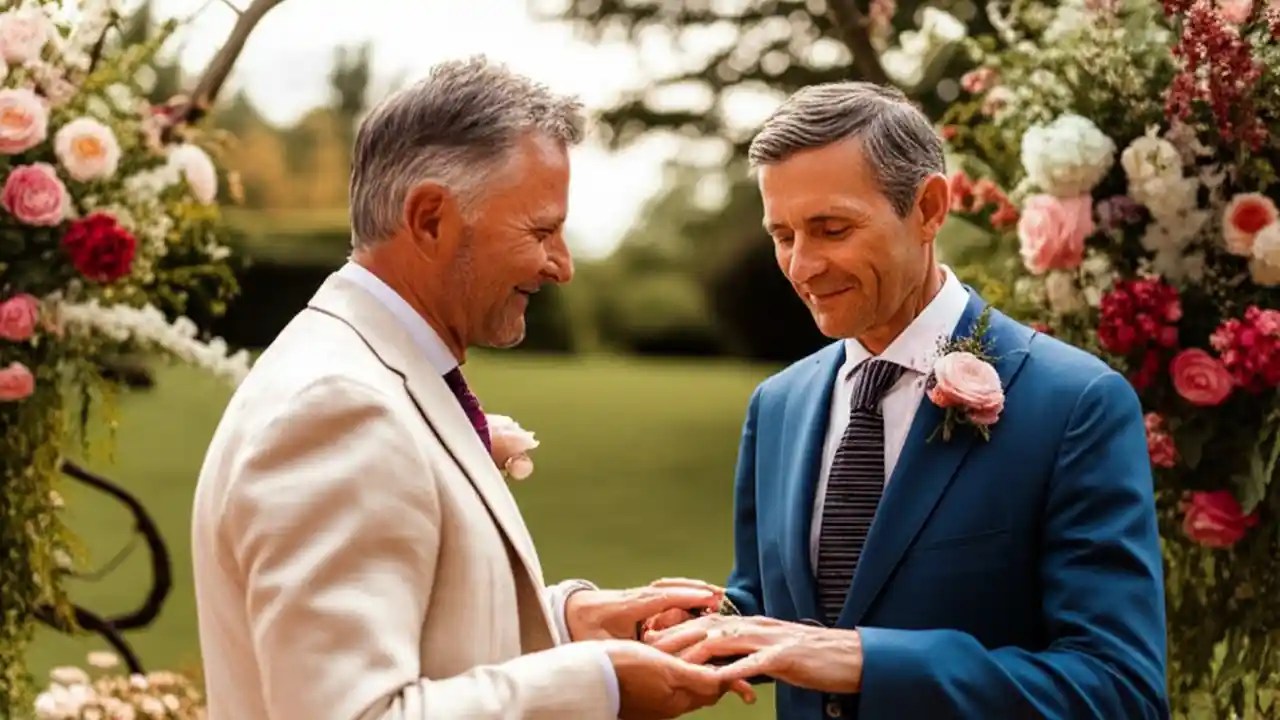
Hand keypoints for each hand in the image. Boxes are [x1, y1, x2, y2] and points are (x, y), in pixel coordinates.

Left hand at [566, 578, 723, 640]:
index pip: (662, 598)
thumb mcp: (604, 645)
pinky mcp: (638, 598)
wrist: (566, 612)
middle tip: (719, 596)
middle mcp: (636, 596)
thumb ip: (628, 649)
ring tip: (714, 594)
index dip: (685, 598)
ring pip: (668, 587)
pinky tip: (696, 597)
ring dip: (691, 588)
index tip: (707, 598)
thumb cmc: (584, 630)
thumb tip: (652, 658)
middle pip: (669, 588)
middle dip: (695, 590)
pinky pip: (664, 591)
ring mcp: (637, 595)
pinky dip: (682, 591)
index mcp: (628, 605)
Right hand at [604, 639, 755, 718]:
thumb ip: (696, 676)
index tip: (742, 665)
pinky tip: (673, 657)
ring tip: (702, 650)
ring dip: (696, 670)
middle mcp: (669, 707)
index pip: (714, 689)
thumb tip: (725, 682)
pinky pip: (668, 686)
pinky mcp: (642, 699)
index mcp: (678, 700)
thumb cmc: (625, 666)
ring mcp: (655, 705)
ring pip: (685, 687)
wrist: (586, 676)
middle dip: (715, 674)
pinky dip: (677, 672)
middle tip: (725, 655)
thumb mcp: (665, 668)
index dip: (730, 675)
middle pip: (702, 691)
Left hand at [645, 614, 864, 693]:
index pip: (707, 622)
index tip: (653, 637)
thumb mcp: (769, 656)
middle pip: (708, 626)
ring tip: (674, 662)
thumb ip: (744, 656)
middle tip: (650, 646)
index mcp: (750, 625)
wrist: (849, 657)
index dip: (679, 627)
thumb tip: (720, 666)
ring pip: (727, 639)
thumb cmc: (809, 660)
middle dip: (677, 635)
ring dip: (698, 651)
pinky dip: (735, 669)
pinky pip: (756, 662)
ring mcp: (770, 639)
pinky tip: (718, 679)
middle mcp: (756, 626)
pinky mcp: (786, 656)